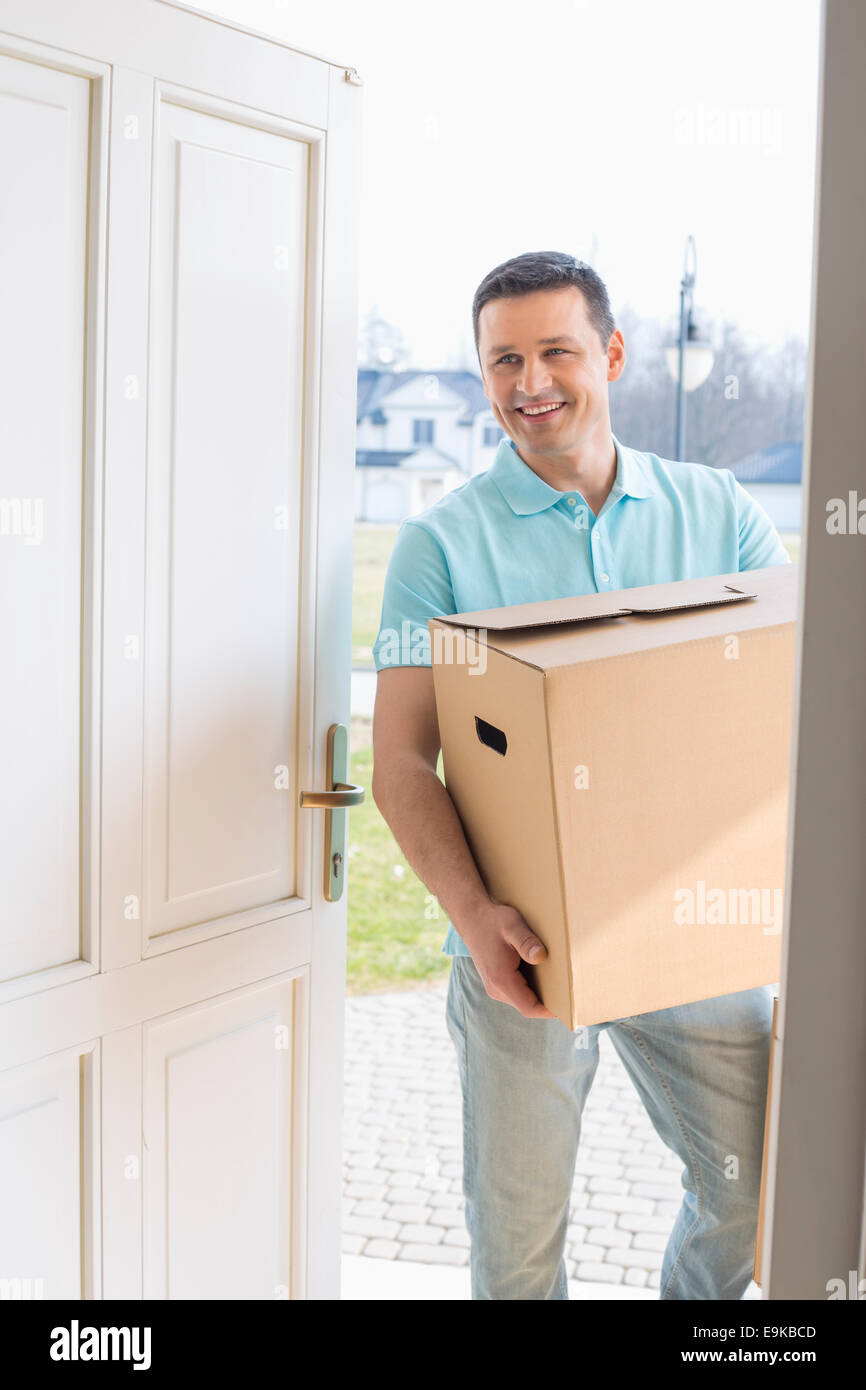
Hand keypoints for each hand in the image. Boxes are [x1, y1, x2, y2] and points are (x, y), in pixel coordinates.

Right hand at [455, 899, 556, 1019]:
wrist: (472, 918)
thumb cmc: (493, 921)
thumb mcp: (512, 925)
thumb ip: (527, 942)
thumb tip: (541, 956)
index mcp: (501, 979)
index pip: (529, 1007)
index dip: (549, 1011)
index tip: (568, 1006)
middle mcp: (496, 988)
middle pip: (527, 1006)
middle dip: (548, 1003)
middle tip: (570, 993)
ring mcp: (495, 987)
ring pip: (522, 1001)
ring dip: (539, 996)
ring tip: (559, 983)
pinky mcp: (496, 982)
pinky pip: (517, 994)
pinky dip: (531, 989)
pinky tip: (542, 975)